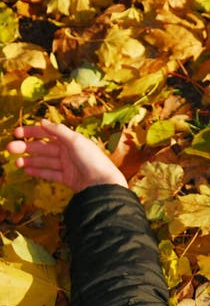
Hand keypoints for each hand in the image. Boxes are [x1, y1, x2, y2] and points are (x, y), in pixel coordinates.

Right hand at [6, 119, 127, 191]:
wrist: (103, 185)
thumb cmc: (92, 160)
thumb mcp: (75, 140)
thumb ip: (58, 131)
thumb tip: (42, 121)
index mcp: (69, 139)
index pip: (46, 133)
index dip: (31, 132)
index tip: (16, 133)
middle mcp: (67, 151)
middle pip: (43, 147)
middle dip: (26, 147)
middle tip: (10, 148)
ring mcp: (67, 165)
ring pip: (44, 161)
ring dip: (30, 161)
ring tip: (16, 163)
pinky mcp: (68, 179)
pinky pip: (50, 174)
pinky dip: (38, 172)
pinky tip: (26, 170)